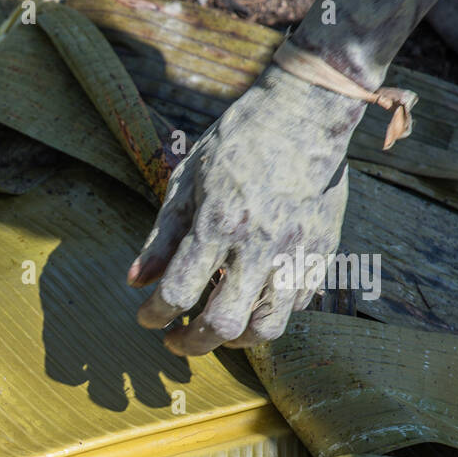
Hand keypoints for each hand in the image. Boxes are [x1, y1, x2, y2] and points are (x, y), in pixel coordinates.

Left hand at [128, 65, 363, 353]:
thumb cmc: (235, 143)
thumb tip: (134, 282)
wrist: (304, 112)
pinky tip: (253, 303)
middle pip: (224, 325)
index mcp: (218, 223)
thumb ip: (161, 238)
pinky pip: (298, 304)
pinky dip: (272, 314)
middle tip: (178, 341)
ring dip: (237, 341)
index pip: (177, 292)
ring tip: (218, 332)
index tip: (147, 319)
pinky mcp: (323, 249)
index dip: (155, 316)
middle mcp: (258, 244)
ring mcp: (296, 250)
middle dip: (193, 344)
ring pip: (268, 327)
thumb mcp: (185, 181)